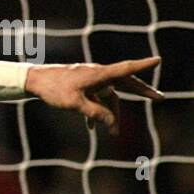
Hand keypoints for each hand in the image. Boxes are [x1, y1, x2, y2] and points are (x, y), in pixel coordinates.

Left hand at [25, 57, 163, 135]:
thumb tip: (112, 122)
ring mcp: (92, 80)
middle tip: (160, 98)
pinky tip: (92, 128)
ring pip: (110, 96)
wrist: (34, 81)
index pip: (126, 69)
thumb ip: (94, 112)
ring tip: (114, 133)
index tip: (158, 60)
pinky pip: (97, 99)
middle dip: (142, 92)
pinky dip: (98, 111)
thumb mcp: (74, 104)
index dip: (143, 65)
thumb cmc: (53, 89)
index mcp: (99, 74)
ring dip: (112, 114)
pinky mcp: (84, 86)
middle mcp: (99, 74)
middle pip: (125, 83)